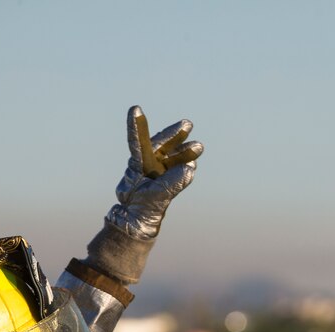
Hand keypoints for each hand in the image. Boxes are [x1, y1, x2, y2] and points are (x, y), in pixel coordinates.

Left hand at [109, 105, 202, 241]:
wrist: (139, 221)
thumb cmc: (141, 208)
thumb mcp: (156, 196)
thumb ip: (172, 182)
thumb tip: (189, 168)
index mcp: (138, 164)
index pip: (137, 142)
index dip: (137, 126)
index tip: (135, 109)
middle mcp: (147, 163)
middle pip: (161, 144)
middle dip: (174, 135)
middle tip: (187, 124)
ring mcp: (156, 170)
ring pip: (172, 155)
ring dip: (184, 150)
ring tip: (199, 146)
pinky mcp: (165, 177)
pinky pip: (176, 167)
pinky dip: (185, 163)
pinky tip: (193, 161)